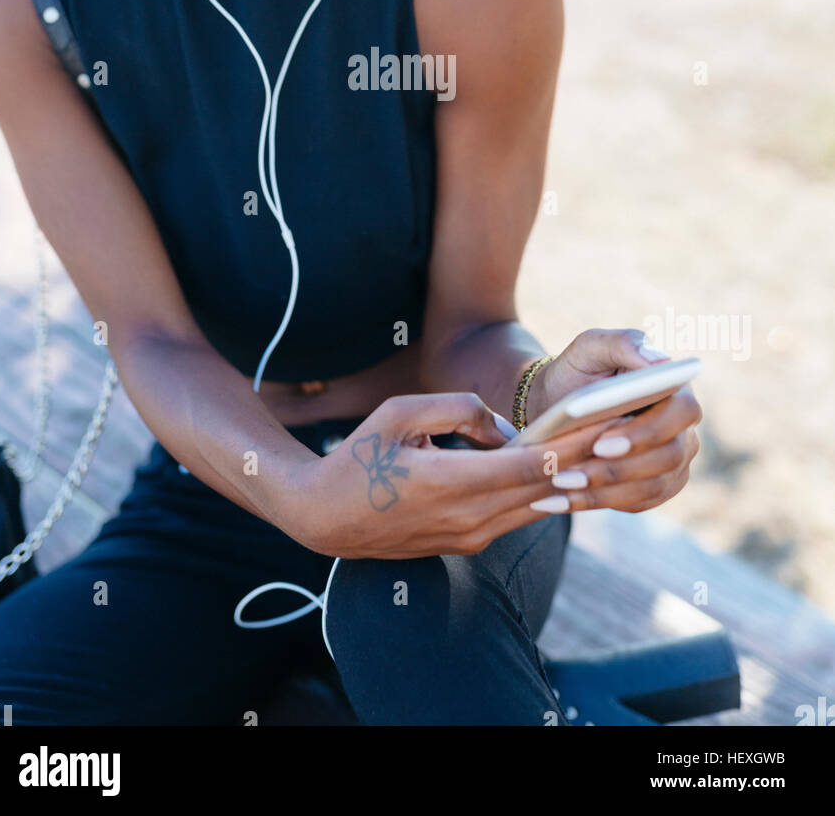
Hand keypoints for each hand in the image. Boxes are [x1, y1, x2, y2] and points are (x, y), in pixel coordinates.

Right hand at [282, 392, 631, 558]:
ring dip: (573, 478)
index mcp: (451, 483)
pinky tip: (568, 472)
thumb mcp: (399, 412)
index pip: (531, 465)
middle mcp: (468, 518)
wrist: (323, 518)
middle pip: (546, 487)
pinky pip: (517, 515)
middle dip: (589, 458)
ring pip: (537, 505)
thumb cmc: (357, 456)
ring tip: (611, 447)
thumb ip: (458, 409)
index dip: (575, 445)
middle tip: (629, 427)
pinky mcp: (468, 543)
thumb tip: (505, 427)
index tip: (610, 422)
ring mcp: (470, 537)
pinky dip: (544, 492)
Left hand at [522, 328, 701, 516]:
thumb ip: (623, 342)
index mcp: (676, 388)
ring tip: (558, 487)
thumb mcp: (590, 346)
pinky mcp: (658, 486)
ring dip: (603, 491)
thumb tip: (659, 359)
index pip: (680, 413)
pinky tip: (558, 501)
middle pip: (668, 457)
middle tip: (568, 474)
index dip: (646, 433)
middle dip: (618, 469)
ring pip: (653, 487)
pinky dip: (597, 503)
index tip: (601, 445)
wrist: (559, 403)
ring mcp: (676, 461)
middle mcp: (684, 428)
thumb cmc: (578, 369)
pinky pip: (638, 502)